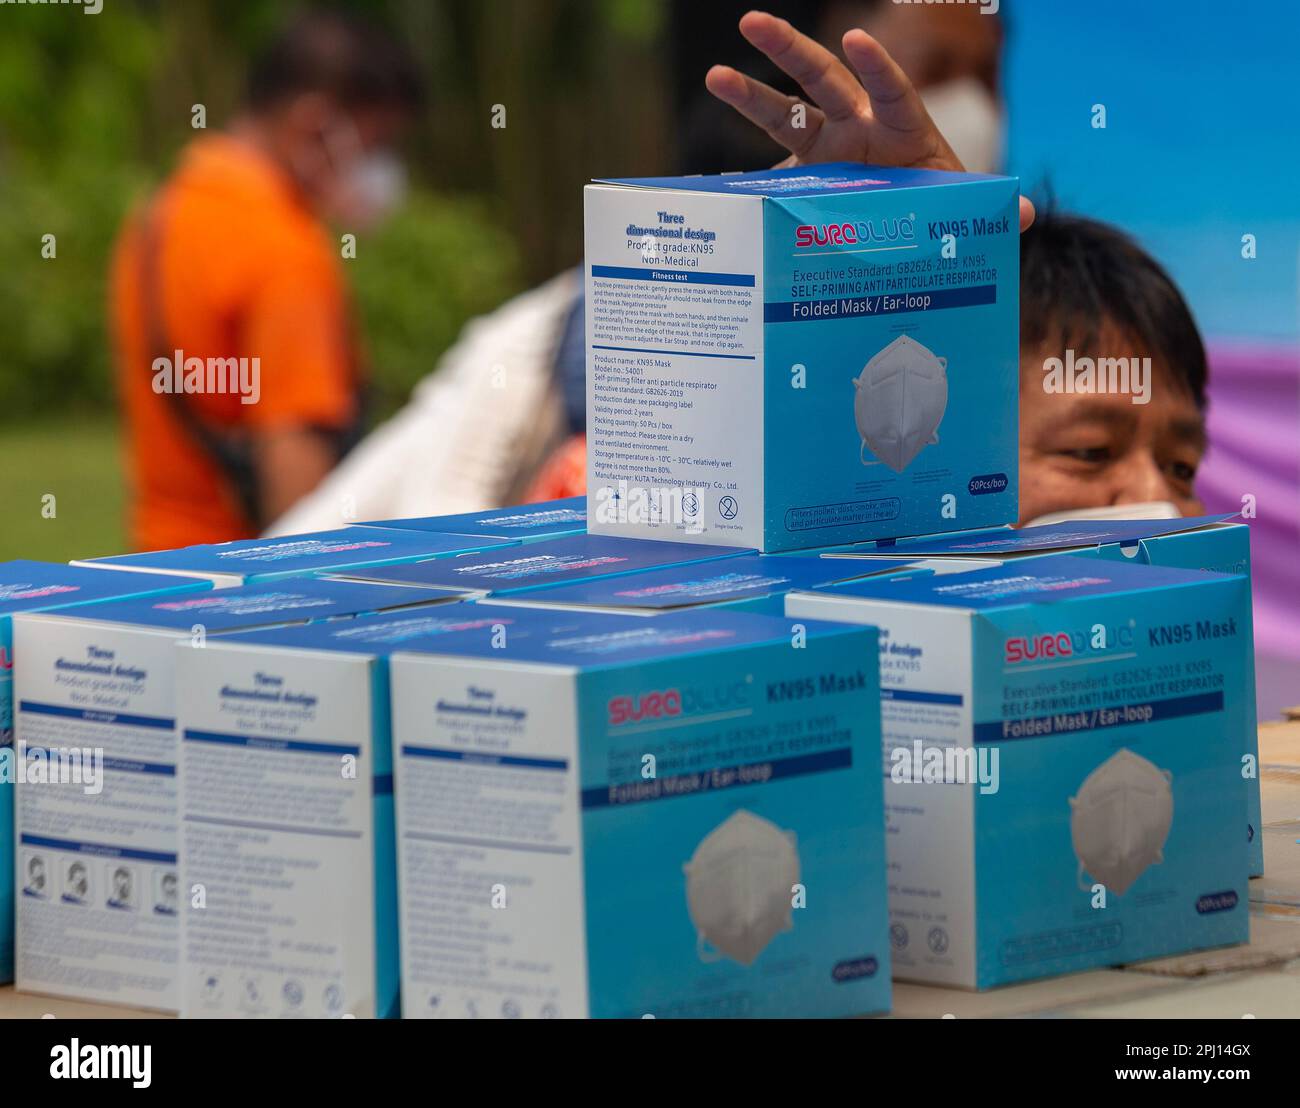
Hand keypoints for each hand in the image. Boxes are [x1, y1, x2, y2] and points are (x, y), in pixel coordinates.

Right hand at [705, 10, 1033, 230]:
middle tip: (752, 21)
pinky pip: (774, 172)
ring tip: (715, 74)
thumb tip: (1021, 215)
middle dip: (788, 50)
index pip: (889, 91)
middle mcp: (860, 129)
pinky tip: (716, 180)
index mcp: (902, 130)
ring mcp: (828, 151)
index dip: (876, 67)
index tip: (857, 41)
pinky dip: (749, 179)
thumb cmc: (941, 208)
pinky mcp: (805, 179)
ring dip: (750, 94)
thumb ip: (989, 209)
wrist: (913, 229)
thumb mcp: (964, 208)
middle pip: (822, 80)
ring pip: (786, 113)